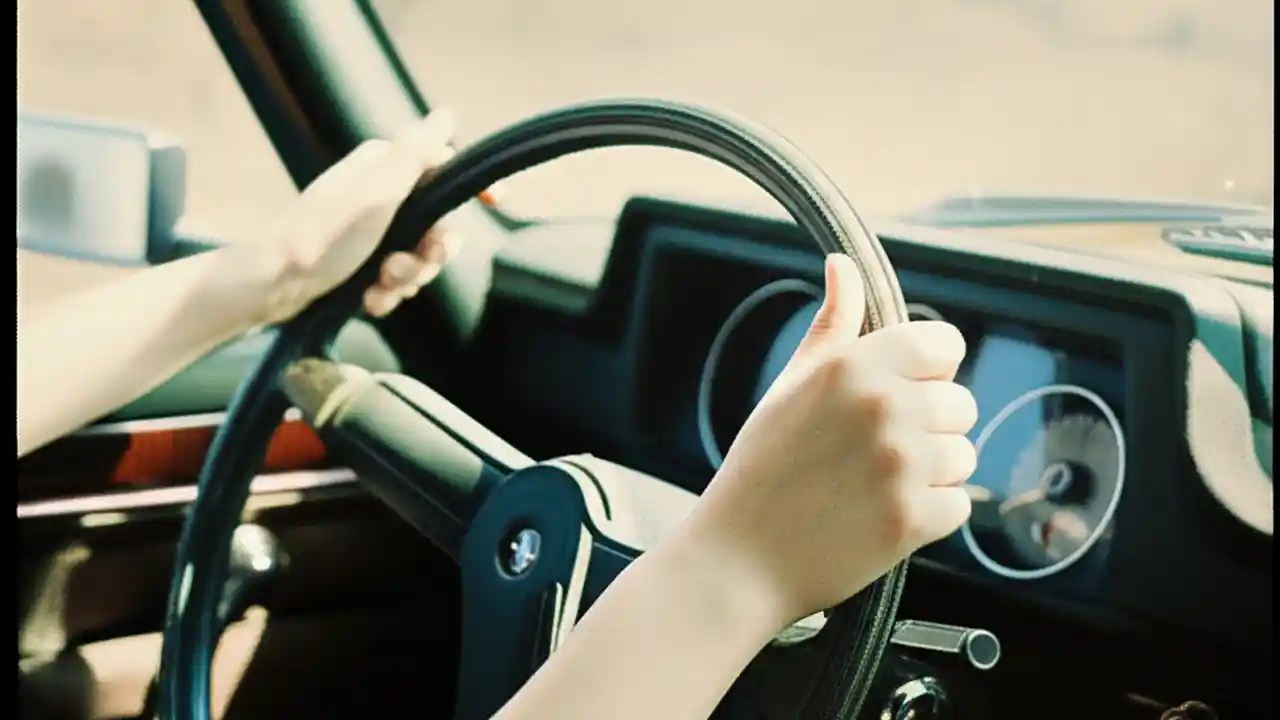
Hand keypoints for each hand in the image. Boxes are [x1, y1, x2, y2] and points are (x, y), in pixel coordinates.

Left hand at [247, 110, 460, 323]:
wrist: (274, 285)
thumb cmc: (325, 235)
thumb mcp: (379, 190)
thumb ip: (417, 153)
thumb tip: (447, 114)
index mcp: (385, 168)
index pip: (445, 170)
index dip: (472, 188)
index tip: (495, 203)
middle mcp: (379, 195)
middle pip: (439, 226)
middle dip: (428, 256)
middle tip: (405, 266)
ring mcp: (370, 232)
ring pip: (419, 259)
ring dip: (406, 279)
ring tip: (378, 286)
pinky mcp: (360, 264)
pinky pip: (395, 282)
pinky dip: (386, 295)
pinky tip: (369, 302)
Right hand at [677, 254, 977, 628]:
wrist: (738, 558)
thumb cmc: (762, 470)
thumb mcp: (791, 387)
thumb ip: (832, 326)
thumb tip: (844, 266)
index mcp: (853, 366)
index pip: (945, 345)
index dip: (927, 371)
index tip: (900, 393)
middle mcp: (885, 408)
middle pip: (961, 403)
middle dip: (930, 427)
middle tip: (875, 452)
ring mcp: (903, 465)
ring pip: (964, 455)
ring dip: (932, 473)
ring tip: (875, 486)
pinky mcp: (914, 519)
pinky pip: (959, 504)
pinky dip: (930, 515)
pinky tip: (881, 516)